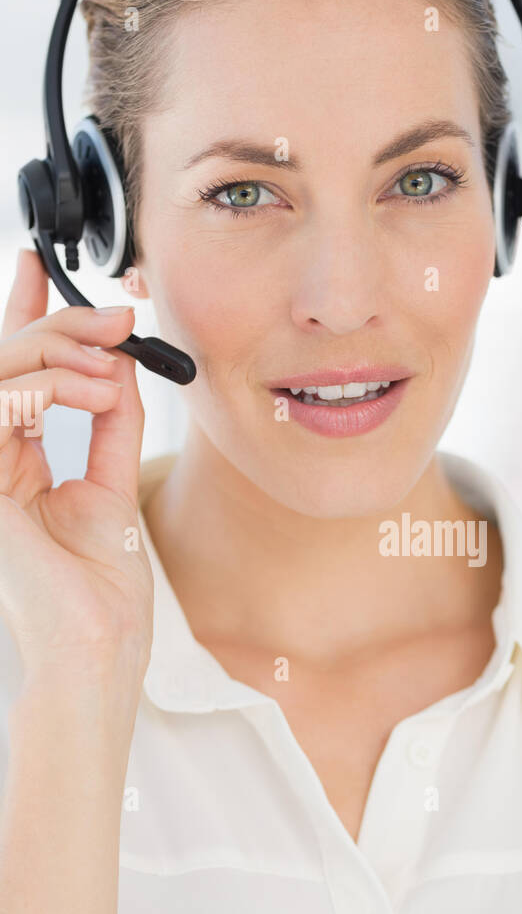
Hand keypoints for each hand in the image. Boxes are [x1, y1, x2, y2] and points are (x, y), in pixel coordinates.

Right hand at [0, 249, 154, 674]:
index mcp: (11, 465)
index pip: (10, 376)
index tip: (42, 266)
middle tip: (117, 318)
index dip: (24, 316)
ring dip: (57, 354)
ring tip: (111, 366)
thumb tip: (118, 365)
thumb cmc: (101, 591)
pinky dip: (43, 387)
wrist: (98, 647)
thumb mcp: (111, 488)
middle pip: (2, 365)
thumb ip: (108, 425)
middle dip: (59, 325)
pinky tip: (90, 390)